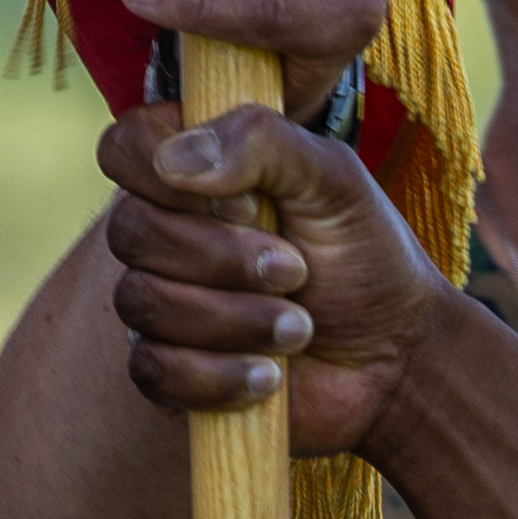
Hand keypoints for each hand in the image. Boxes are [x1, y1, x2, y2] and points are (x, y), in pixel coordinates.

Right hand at [100, 102, 457, 461]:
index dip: (168, 174)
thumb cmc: (363, 254)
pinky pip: (152, 372)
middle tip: (297, 270)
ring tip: (300, 328)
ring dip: (234, 320)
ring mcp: (161, 304)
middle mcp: (166, 232)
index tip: (250, 201)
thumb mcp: (333, 178)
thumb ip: (264, 142)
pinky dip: (218, 375)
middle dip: (224, 258)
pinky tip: (270, 376)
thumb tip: (177, 161)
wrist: (394, 353)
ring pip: (143, 303)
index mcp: (194, 172)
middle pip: (132, 232)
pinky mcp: (169, 372)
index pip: (124, 148)